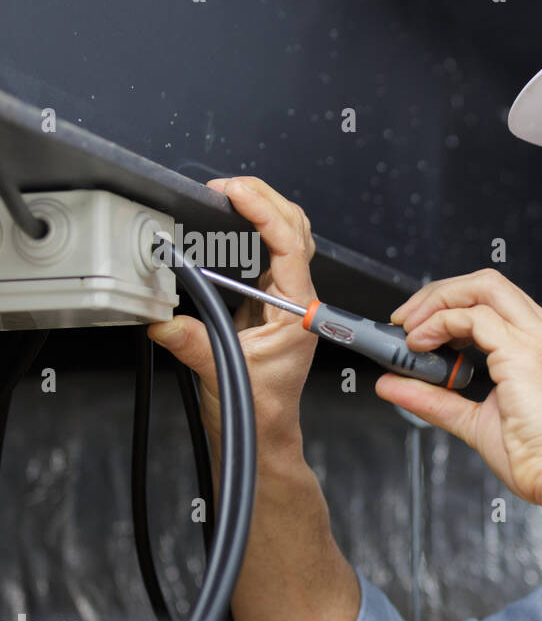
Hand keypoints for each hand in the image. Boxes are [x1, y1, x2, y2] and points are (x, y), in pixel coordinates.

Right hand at [146, 177, 318, 451]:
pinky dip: (250, 233)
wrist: (262, 435)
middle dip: (265, 199)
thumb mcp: (223, 376)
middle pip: (296, 231)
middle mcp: (298, 301)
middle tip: (225, 185)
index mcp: (300, 313)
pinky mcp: (267, 304)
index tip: (235, 190)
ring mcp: (285, 301)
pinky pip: (266, 257)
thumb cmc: (259, 412)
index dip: (264, 211)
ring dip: (261, 211)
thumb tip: (162, 319)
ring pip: (286, 239)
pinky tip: (227, 225)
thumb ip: (194, 345)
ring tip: (226, 195)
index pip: (291, 246)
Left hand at [378, 268, 541, 507]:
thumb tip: (392, 384)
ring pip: (481, 288)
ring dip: (434, 303)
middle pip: (486, 284)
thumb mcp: (476, 422)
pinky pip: (473, 317)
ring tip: (408, 332)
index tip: (420, 328)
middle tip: (405, 321)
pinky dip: (438, 324)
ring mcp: (540, 339)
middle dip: (438, 294)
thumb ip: (434, 399)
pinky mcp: (525, 352)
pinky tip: (420, 344)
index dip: (450, 307)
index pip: (494, 302)